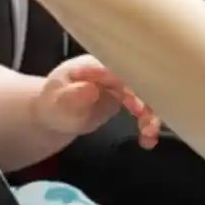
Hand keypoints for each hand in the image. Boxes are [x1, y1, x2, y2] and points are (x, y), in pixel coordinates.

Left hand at [35, 55, 160, 148]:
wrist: (55, 115)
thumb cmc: (54, 104)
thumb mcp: (58, 101)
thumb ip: (73, 96)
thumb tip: (91, 90)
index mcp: (93, 64)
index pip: (117, 67)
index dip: (129, 82)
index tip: (133, 102)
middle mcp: (110, 71)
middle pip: (136, 80)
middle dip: (146, 100)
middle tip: (146, 121)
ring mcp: (120, 84)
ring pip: (144, 95)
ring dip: (151, 115)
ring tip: (148, 135)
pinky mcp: (126, 99)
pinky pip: (143, 109)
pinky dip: (147, 123)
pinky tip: (147, 141)